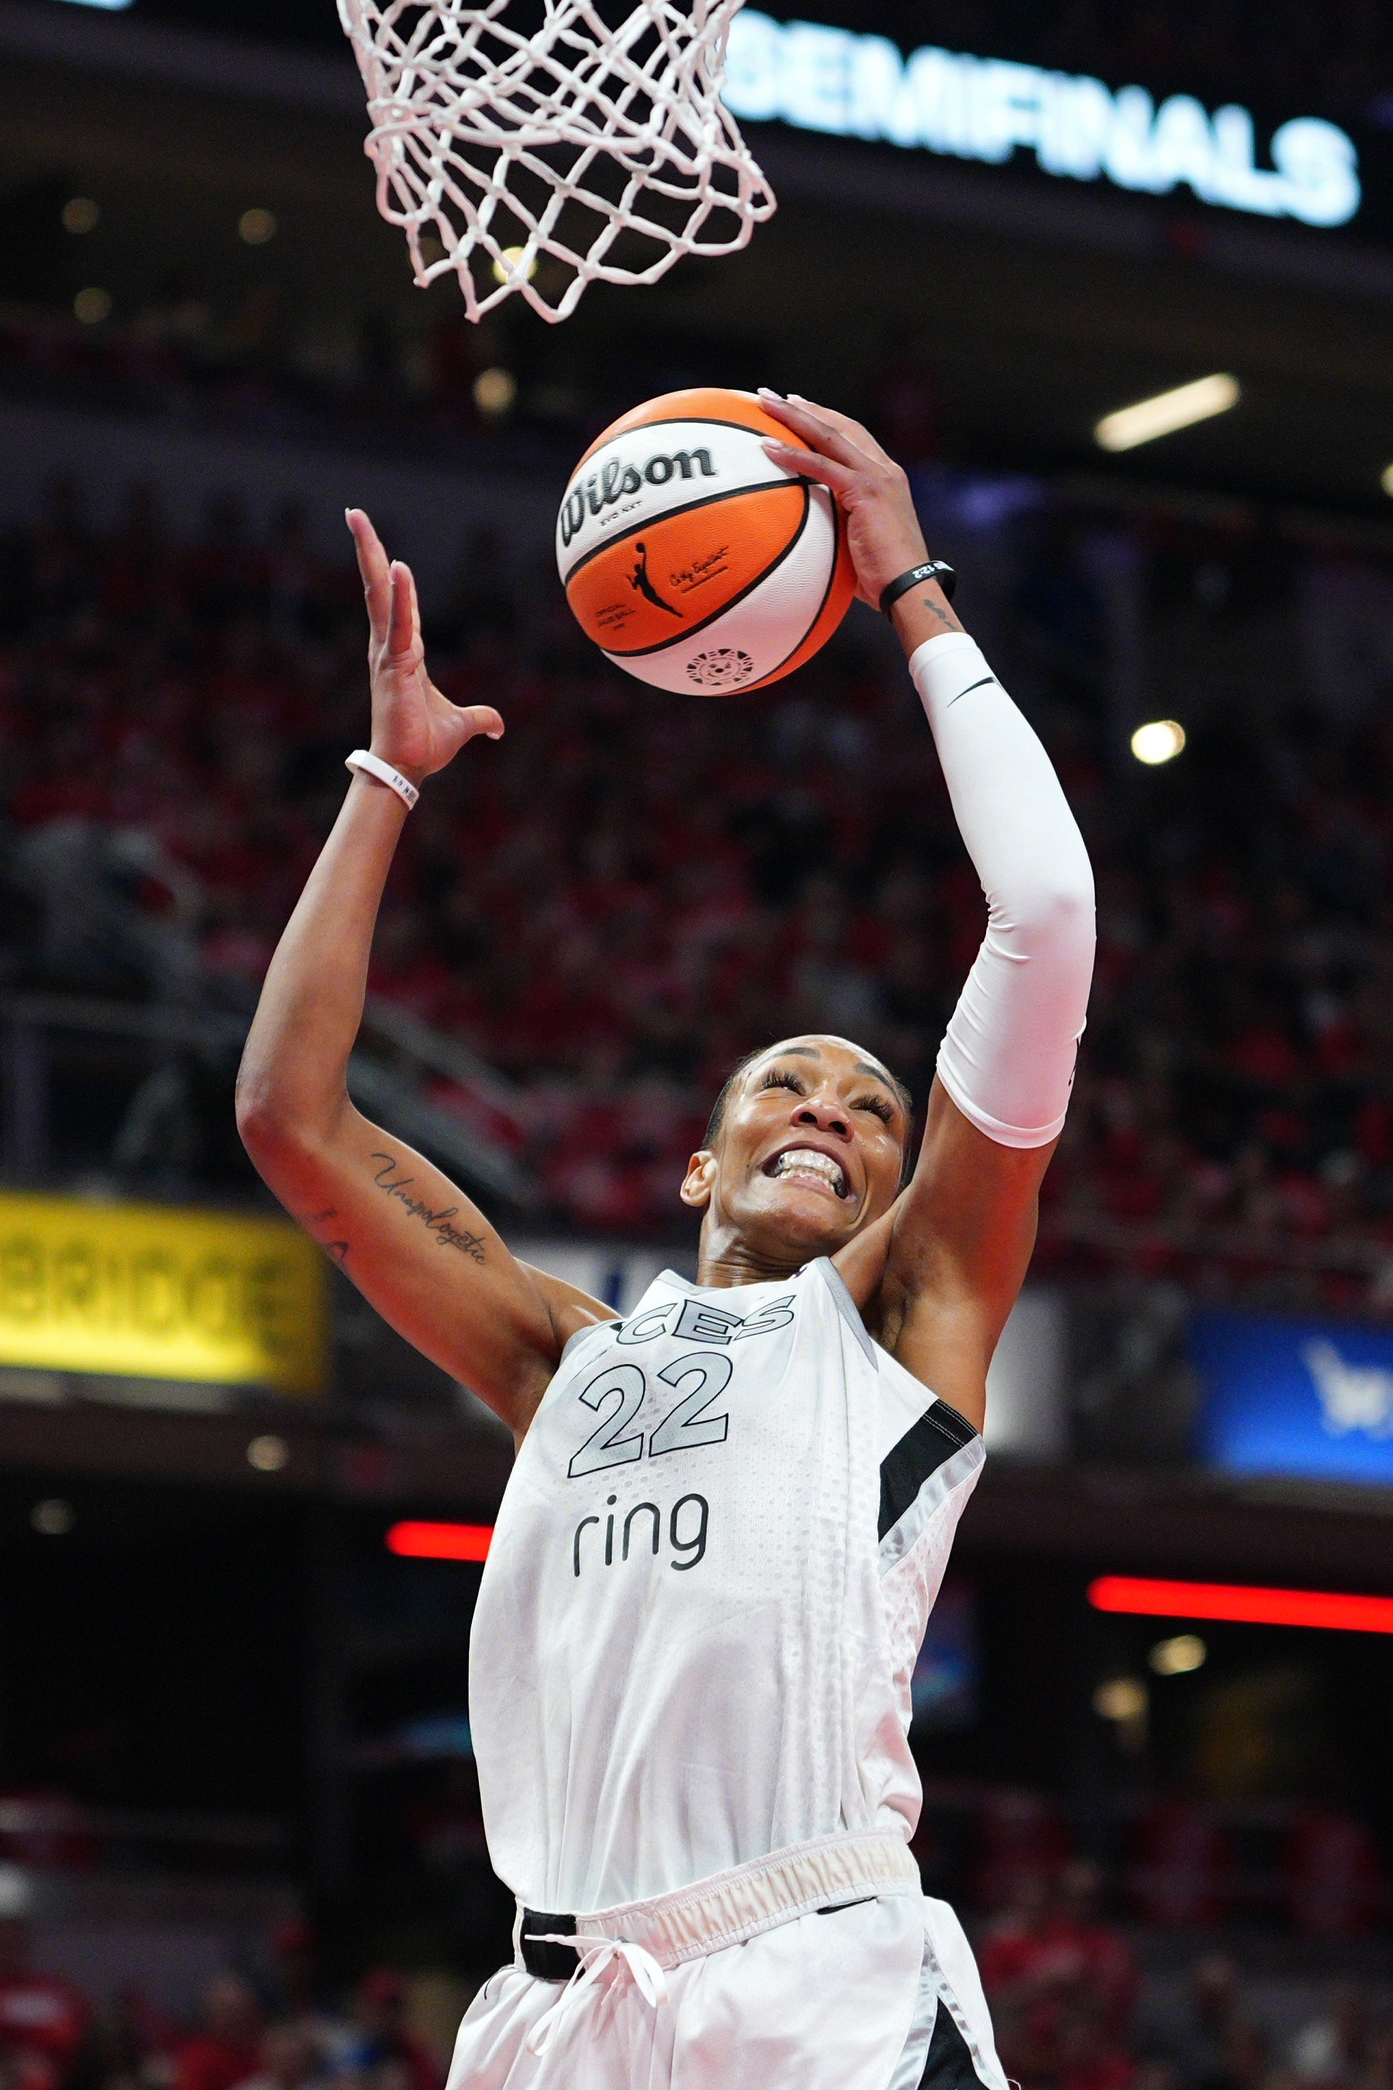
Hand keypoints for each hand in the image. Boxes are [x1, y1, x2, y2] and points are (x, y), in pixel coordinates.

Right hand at [347, 509, 502, 784]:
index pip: (397, 603)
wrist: (408, 769)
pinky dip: (400, 594)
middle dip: (366, 548)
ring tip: (358, 518)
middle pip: (377, 586)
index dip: (390, 575)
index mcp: (404, 652)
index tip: (383, 548)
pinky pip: (398, 623)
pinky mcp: (393, 665)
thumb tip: (498, 726)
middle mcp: (389, 645)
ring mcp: (387, 652)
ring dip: (370, 554)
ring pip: (378, 593)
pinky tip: (398, 565)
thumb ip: (480, 719)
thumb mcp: (461, 725)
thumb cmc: (424, 746)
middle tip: (354, 513)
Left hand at [755, 392, 929, 607]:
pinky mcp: (867, 491)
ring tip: (764, 404)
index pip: (852, 437)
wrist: (909, 588)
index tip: (797, 408)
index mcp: (886, 478)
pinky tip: (767, 447)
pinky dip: (793, 455)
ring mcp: (877, 477)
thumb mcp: (859, 543)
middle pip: (839, 426)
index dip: (824, 420)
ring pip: (829, 435)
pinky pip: (822, 467)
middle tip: (771, 396)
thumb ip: (840, 525)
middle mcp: (885, 469)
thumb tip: (809, 532)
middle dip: (804, 408)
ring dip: (794, 416)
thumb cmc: (883, 579)